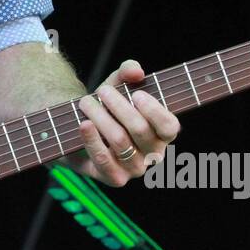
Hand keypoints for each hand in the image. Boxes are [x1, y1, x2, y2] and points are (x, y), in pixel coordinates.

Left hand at [70, 59, 179, 185]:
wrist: (79, 128)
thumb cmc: (107, 105)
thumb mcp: (118, 83)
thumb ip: (128, 72)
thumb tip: (136, 72)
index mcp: (162, 133)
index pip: (169, 126)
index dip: (154, 111)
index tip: (136, 94)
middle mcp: (154, 154)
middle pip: (140, 130)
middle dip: (119, 107)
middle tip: (103, 91)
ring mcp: (135, 169)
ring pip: (120, 142)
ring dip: (101, 117)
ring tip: (86, 103)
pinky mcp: (114, 178)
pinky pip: (104, 160)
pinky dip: (92, 139)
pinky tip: (84, 124)